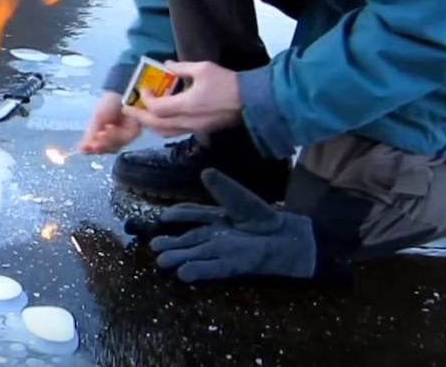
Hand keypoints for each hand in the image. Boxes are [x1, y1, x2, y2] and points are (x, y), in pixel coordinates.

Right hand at [77, 91, 141, 153]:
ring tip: (102, 131)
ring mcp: (123, 137)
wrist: (123, 92)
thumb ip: (90, 135)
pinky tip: (110, 128)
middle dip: (100, 145)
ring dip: (107, 140)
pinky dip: (116, 135)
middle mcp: (112, 138)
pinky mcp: (133, 133)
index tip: (84, 148)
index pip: (94, 148)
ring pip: (115, 146)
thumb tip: (79, 150)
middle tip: (95, 140)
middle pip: (105, 149)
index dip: (90, 150)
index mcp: (100, 135)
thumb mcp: (96, 118)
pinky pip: (124, 140)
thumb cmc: (108, 104)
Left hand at [122, 61, 242, 137]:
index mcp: (187, 106)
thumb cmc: (227, 83)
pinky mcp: (199, 130)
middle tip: (129, 108)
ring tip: (141, 113)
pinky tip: (160, 117)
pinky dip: (162, 126)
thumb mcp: (204, 68)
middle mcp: (188, 121)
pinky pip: (174, 132)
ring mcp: (194, 128)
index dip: (146, 100)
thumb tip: (167, 65)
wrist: (251, 101)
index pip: (157, 108)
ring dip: (150, 123)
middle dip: (140, 116)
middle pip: (157, 125)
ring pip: (164, 132)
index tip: (142, 89)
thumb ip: (182, 68)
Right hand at [144, 169, 317, 282]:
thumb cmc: (265, 217)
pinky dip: (197, 271)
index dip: (178, 215)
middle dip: (171, 242)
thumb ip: (223, 188)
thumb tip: (206, 172)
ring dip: (179, 257)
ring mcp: (222, 251)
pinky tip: (182, 274)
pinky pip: (211, 268)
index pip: (192, 214)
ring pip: (195, 254)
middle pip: (189, 239)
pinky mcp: (232, 265)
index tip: (163, 217)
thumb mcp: (242, 199)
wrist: (291, 238)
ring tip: (162, 260)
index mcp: (215, 217)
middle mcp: (214, 235)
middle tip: (154, 244)